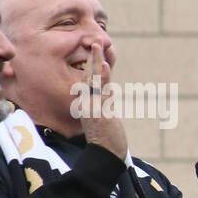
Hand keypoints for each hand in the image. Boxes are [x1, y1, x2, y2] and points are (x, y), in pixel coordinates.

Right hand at [79, 41, 126, 159]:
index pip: (90, 80)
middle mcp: (88, 103)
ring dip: (97, 65)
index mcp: (88, 103)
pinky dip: (103, 80)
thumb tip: (109, 90)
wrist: (104, 156)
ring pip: (95, 83)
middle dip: (92, 59)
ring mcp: (93, 107)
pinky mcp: (101, 113)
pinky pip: (102, 94)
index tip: (97, 48)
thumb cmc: (105, 139)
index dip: (93, 64)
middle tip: (95, 41)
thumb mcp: (104, 116)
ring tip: (99, 48)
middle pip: (89, 77)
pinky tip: (104, 67)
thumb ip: (105, 102)